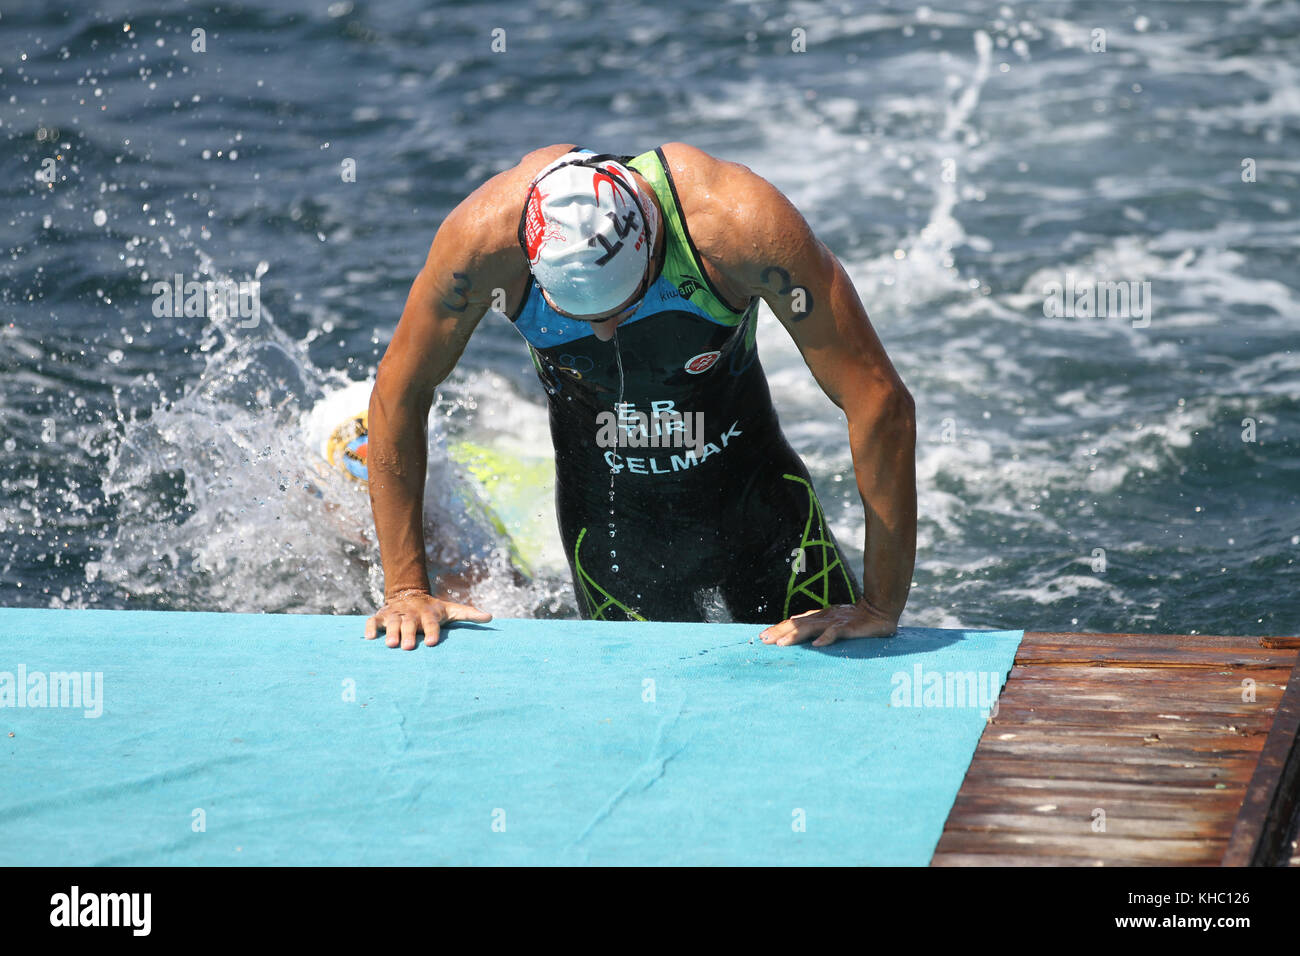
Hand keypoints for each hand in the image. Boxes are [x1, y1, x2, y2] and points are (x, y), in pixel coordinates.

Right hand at [364, 588, 491, 650]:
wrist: (409, 594)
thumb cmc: (433, 610)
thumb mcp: (451, 610)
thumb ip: (469, 614)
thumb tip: (491, 617)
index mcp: (429, 613)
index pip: (432, 622)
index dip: (432, 631)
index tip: (432, 643)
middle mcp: (411, 613)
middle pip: (410, 623)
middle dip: (409, 634)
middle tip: (408, 647)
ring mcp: (395, 614)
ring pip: (391, 622)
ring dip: (390, 632)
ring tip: (390, 645)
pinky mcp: (381, 616)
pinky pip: (373, 621)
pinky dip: (370, 628)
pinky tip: (369, 638)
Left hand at [759, 600, 897, 647]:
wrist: (878, 609)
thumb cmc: (854, 618)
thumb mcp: (831, 621)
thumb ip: (814, 623)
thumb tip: (794, 623)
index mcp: (817, 617)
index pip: (793, 622)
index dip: (777, 629)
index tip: (761, 637)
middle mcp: (822, 617)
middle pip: (796, 624)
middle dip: (779, 632)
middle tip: (763, 640)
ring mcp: (834, 621)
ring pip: (810, 627)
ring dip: (795, 635)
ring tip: (781, 644)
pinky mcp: (847, 626)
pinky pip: (835, 632)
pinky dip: (826, 638)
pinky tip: (817, 645)